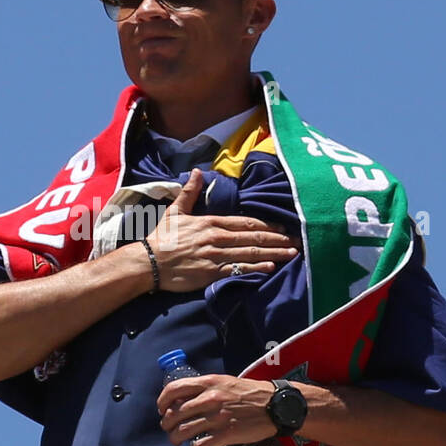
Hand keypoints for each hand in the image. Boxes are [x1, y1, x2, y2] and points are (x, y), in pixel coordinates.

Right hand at [145, 168, 298, 291]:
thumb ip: (190, 192)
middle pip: (254, 237)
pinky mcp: (212, 273)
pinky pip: (239, 269)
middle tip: (297, 240)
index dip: (266, 224)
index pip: (245, 222)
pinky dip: (256, 268)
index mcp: (211, 222)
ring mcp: (216, 256)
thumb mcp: (175, 211)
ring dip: (274, 252)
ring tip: (292, 253)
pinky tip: (271, 267)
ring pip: (251, 253)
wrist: (148, 263)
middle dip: (277, 238)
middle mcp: (217, 238)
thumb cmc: (161, 238)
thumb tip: (199, 172)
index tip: (282, 226)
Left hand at [157, 374, 278, 445]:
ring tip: (177, 442)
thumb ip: (206, 388)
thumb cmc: (250, 393)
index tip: (162, 410)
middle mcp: (210, 398)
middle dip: (167, 424)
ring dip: (175, 439)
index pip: (174, 389)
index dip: (162, 401)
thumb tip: (185, 399)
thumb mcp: (225, 382)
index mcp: (209, 383)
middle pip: (175, 413)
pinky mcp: (226, 434)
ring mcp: (217, 417)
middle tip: (169, 429)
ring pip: (183, 431)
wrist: (276, 405)